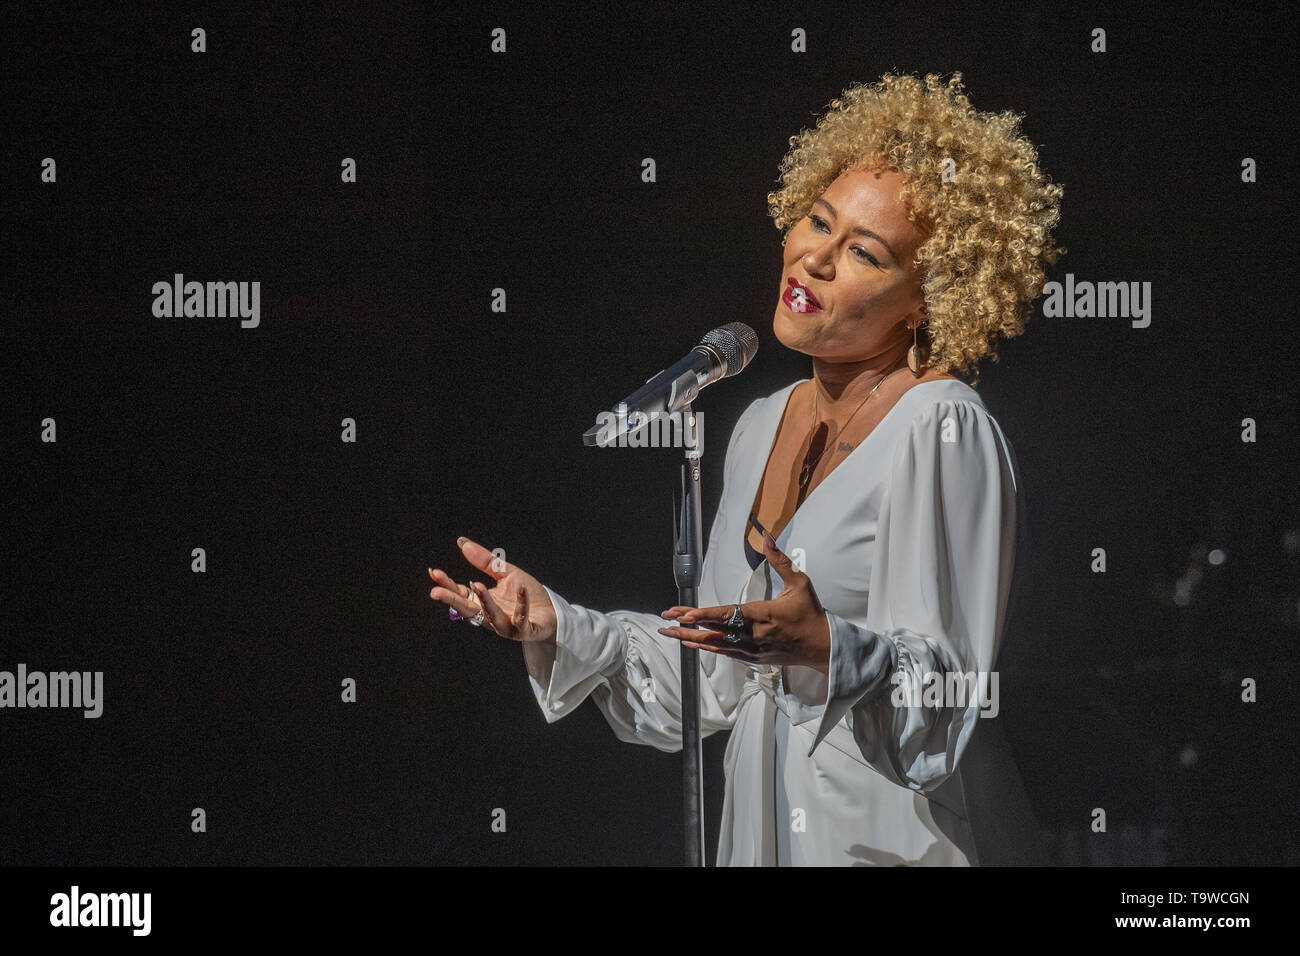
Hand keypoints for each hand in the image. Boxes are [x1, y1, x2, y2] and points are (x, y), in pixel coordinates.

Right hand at [428, 537, 556, 643]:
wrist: (552, 611)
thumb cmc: (527, 593)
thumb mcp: (505, 573)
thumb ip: (484, 561)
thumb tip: (462, 542)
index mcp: (483, 602)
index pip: (460, 594)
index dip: (447, 585)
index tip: (434, 572)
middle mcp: (490, 616)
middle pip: (467, 609)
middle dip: (451, 600)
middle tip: (435, 592)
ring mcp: (506, 626)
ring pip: (492, 616)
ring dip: (484, 601)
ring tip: (476, 585)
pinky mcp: (525, 630)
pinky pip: (521, 619)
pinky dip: (521, 604)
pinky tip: (521, 589)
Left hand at [656, 530, 830, 673]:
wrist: (821, 646)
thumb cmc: (810, 613)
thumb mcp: (799, 582)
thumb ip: (780, 560)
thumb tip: (768, 536)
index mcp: (762, 615)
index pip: (728, 614)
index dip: (705, 614)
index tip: (685, 614)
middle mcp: (753, 635)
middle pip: (714, 631)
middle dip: (688, 626)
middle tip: (666, 621)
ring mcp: (752, 649)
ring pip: (716, 644)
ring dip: (692, 637)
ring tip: (671, 632)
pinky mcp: (753, 657)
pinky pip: (725, 652)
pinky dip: (707, 647)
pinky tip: (692, 642)